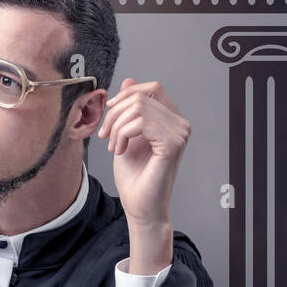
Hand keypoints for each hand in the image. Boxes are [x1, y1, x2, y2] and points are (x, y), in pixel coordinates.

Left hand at [98, 78, 189, 272]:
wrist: (139, 206)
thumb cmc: (134, 176)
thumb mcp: (125, 133)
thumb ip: (129, 109)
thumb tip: (129, 80)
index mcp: (172, 119)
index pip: (153, 87)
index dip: (127, 94)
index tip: (109, 110)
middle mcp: (181, 124)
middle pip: (141, 97)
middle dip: (115, 114)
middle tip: (106, 136)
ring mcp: (180, 133)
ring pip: (138, 108)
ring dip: (117, 127)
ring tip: (114, 146)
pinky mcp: (173, 144)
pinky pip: (141, 123)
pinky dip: (123, 134)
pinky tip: (120, 150)